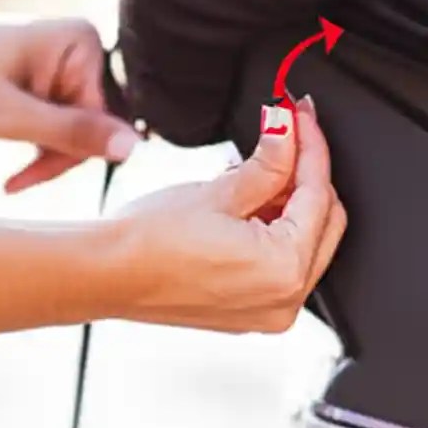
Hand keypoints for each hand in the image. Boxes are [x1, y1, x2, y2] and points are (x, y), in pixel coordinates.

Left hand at [0, 15, 140, 193]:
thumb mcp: (13, 116)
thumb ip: (75, 133)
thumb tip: (135, 147)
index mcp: (84, 41)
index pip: (105, 116)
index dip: (74, 153)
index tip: (30, 177)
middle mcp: (83, 46)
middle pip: (96, 124)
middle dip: (59, 154)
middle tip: (17, 181)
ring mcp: (67, 61)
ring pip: (80, 129)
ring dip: (48, 154)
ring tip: (13, 176)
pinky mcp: (51, 77)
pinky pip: (64, 123)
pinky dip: (42, 145)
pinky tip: (16, 165)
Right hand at [108, 97, 346, 332]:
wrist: (104, 274)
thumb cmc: (147, 242)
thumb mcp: (218, 191)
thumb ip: (269, 161)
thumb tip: (290, 132)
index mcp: (284, 270)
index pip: (318, 195)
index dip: (311, 146)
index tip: (301, 116)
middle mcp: (285, 301)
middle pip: (323, 221)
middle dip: (306, 173)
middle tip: (288, 133)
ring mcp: (269, 311)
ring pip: (305, 242)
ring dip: (290, 200)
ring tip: (260, 165)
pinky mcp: (250, 311)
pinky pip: (281, 264)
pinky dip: (274, 229)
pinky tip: (250, 199)